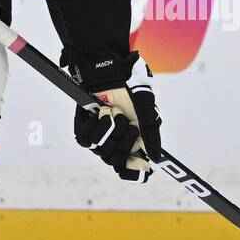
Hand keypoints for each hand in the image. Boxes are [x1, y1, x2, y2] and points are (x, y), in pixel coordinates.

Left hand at [71, 51, 160, 182]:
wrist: (107, 66)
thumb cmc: (129, 84)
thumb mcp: (146, 108)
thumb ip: (151, 133)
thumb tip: (157, 157)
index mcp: (133, 139)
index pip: (132, 167)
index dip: (136, 173)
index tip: (144, 170)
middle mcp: (115, 141)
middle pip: (118, 161)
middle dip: (126, 142)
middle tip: (130, 124)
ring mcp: (98, 136)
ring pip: (102, 150)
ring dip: (112, 129)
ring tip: (114, 111)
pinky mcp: (83, 128)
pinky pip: (87, 139)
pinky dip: (98, 124)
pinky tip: (102, 111)